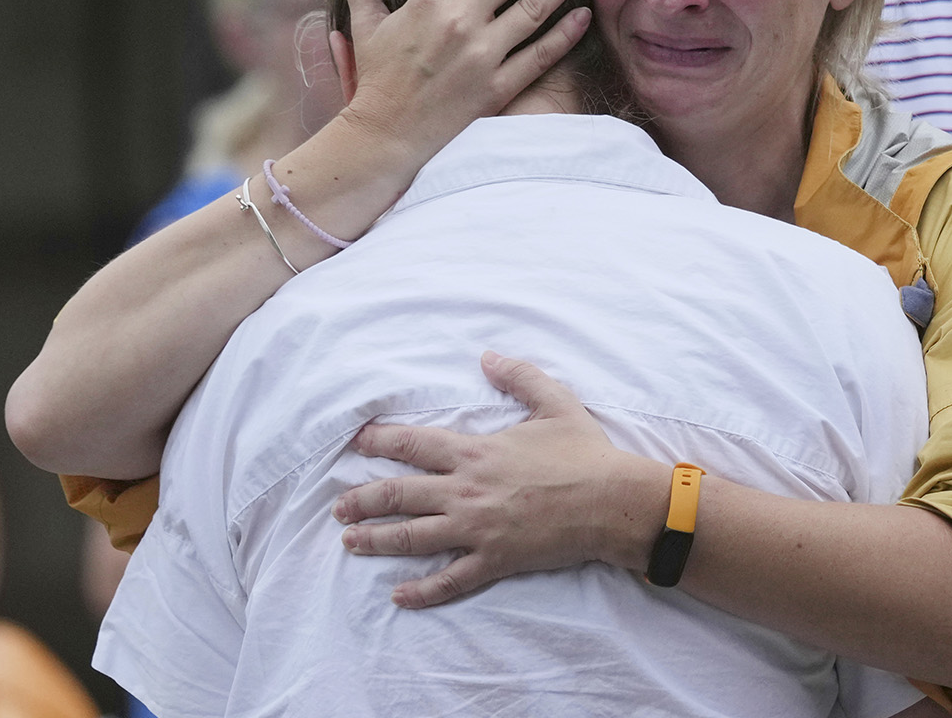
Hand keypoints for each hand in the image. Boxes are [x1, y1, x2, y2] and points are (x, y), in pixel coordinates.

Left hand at [332, 352, 667, 608]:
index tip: (357, 443)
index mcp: (476, 452)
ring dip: (376, 539)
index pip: (413, 444)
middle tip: (339, 505)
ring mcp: (477, 530)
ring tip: (350, 541)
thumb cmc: (585, 453)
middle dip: (362, 499)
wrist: (612, 503)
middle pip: (399, 495)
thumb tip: (488, 356)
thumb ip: (519, 377)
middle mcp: (466, 491)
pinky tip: (398, 595)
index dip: (380, 441)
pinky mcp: (494, 560)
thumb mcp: (555, 402)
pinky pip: (449, 579)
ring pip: (413, 538)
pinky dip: (421, 591)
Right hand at [338, 0, 592, 157]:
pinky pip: (542, 55)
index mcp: (427, 0)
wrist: (386, 139)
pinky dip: (566, 34)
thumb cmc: (376, 80)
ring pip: (535, 7)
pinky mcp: (500, 87)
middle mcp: (459, 22)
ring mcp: (483, 55)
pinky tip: (584, 14)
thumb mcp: (364, 24)